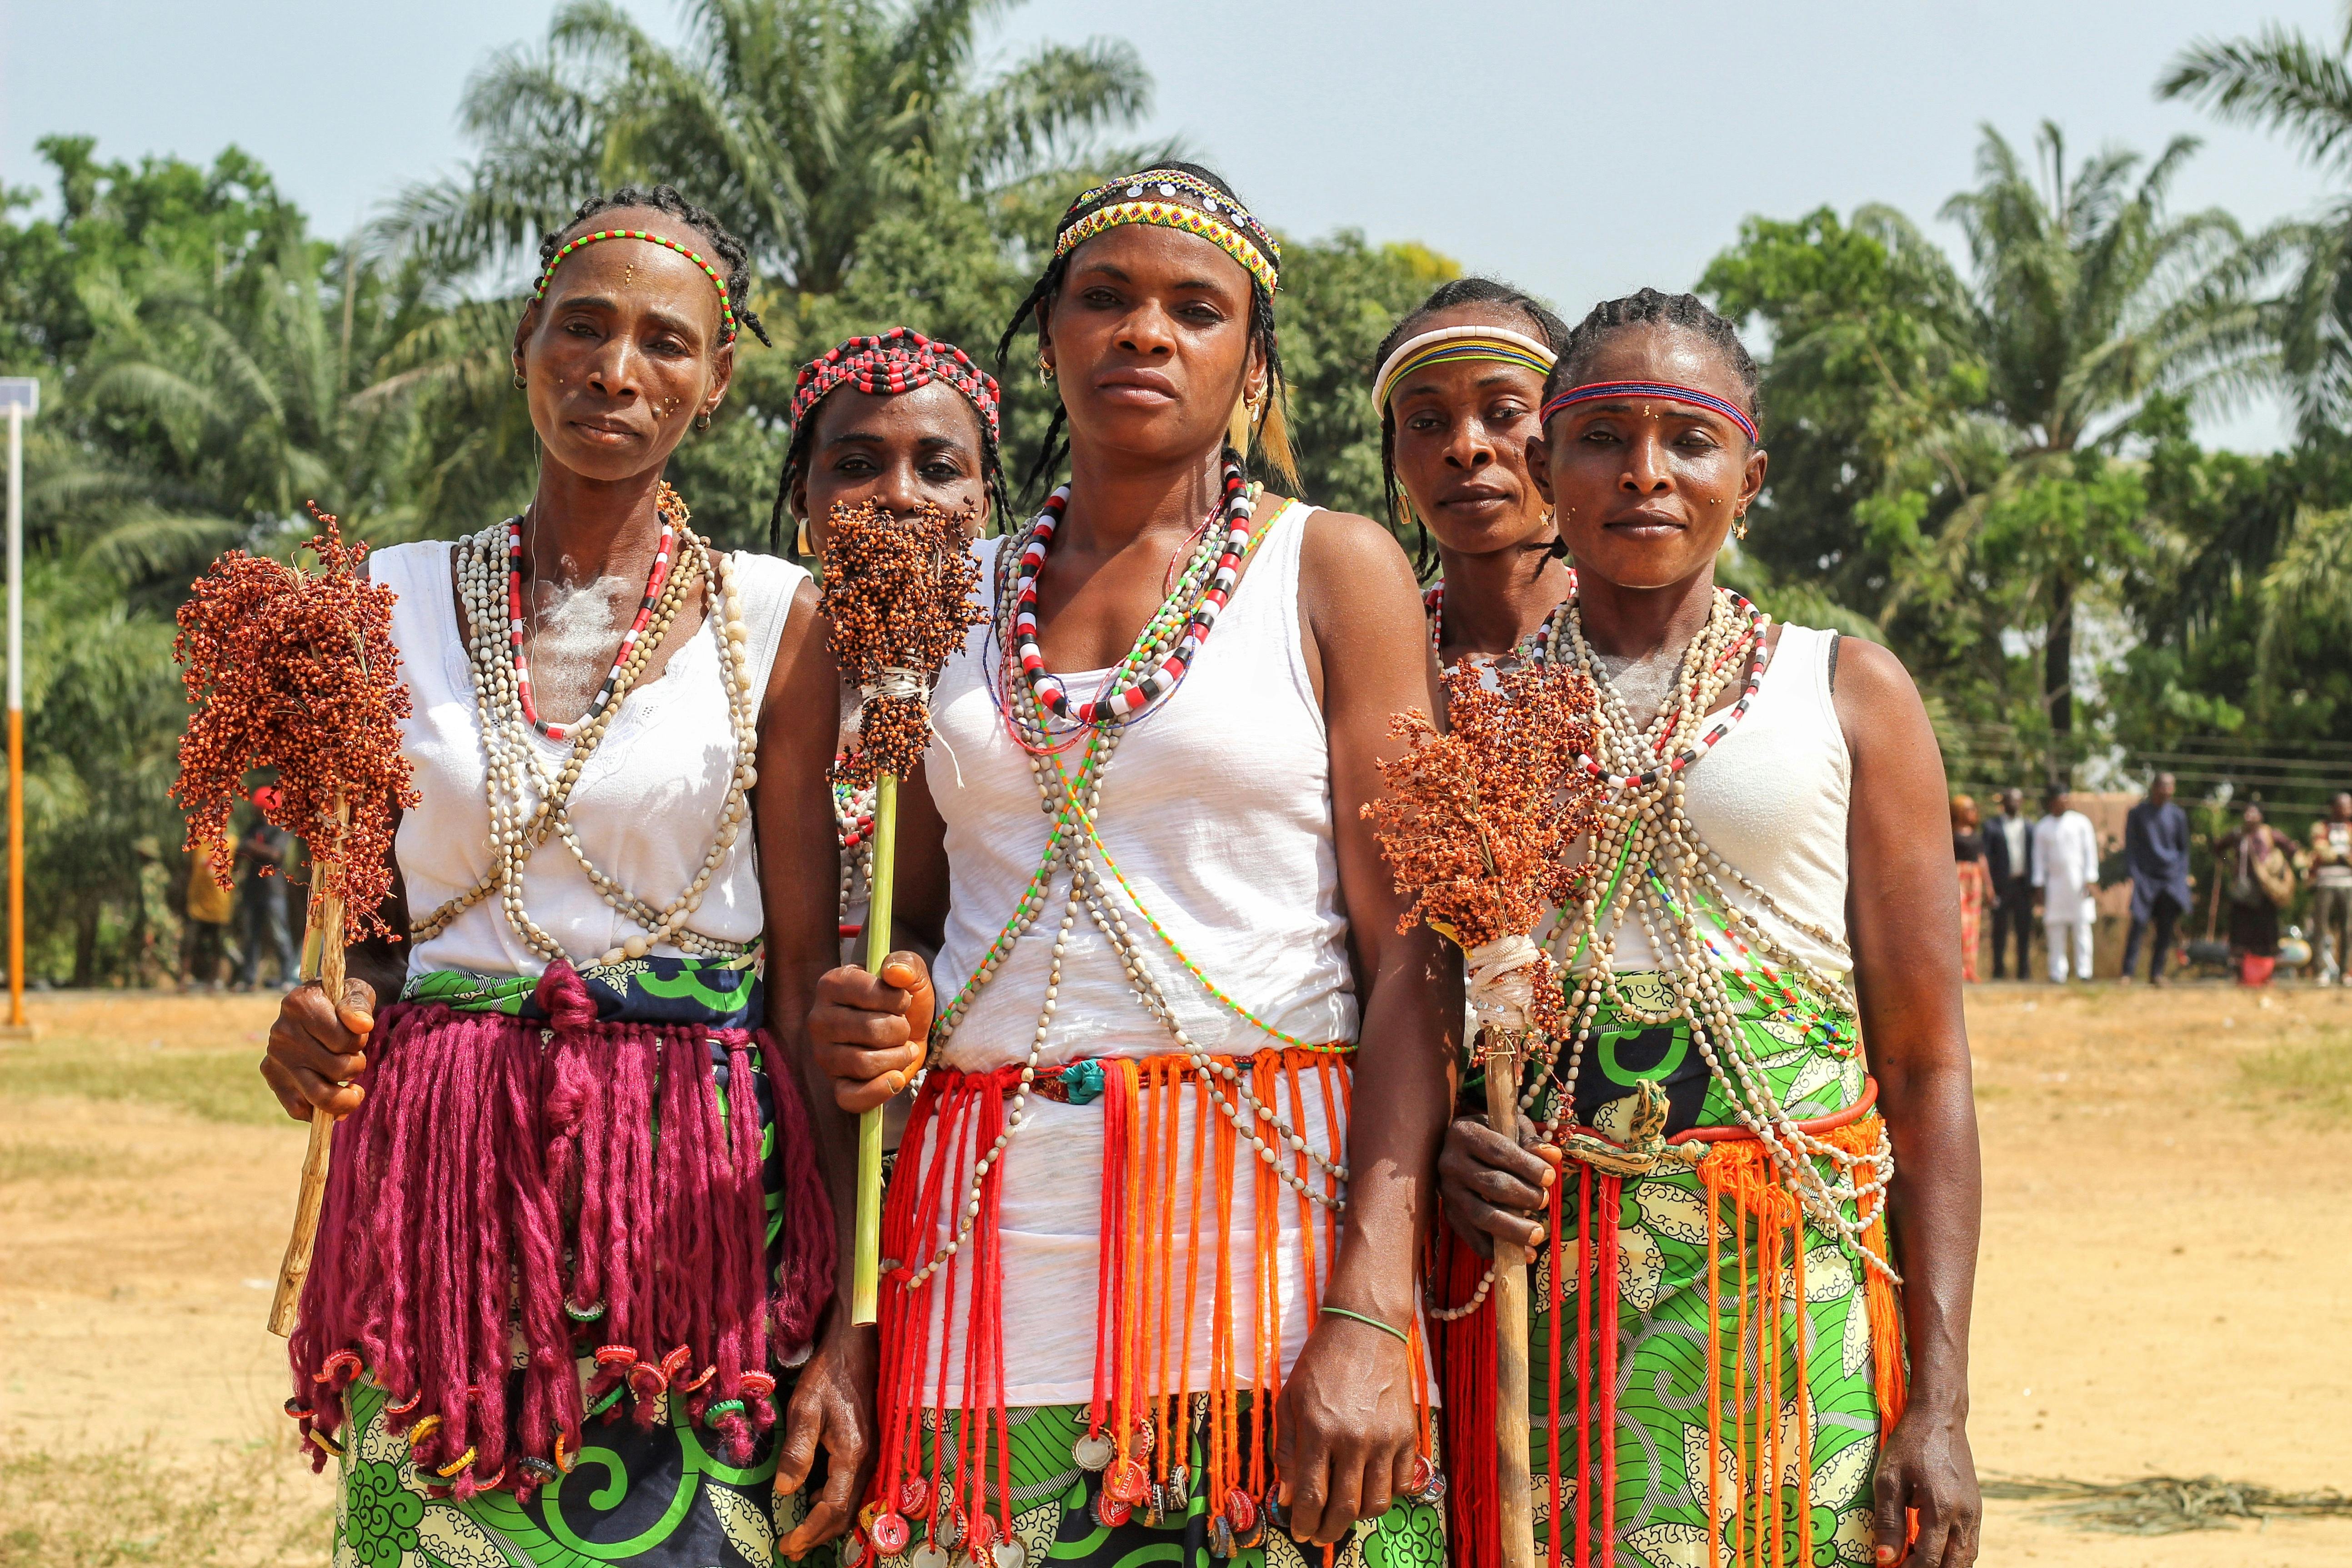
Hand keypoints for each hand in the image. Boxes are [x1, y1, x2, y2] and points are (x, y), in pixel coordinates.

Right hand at [260, 978, 374, 1120]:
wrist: (321, 1005)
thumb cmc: (343, 1001)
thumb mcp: (356, 992)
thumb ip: (359, 1005)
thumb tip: (362, 1025)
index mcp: (300, 1004)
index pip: (344, 1040)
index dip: (359, 1040)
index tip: (358, 1031)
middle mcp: (281, 1031)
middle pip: (336, 1069)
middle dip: (356, 1066)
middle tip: (356, 1057)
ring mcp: (275, 1057)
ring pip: (319, 1095)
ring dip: (345, 1096)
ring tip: (352, 1087)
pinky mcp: (273, 1077)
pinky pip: (297, 1109)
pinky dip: (321, 1112)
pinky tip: (336, 1102)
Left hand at [775, 1317, 877, 1558]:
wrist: (856, 1347)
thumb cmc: (828, 1375)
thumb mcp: (805, 1409)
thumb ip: (797, 1451)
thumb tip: (784, 1490)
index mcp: (852, 1454)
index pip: (832, 1507)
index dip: (810, 1531)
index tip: (787, 1545)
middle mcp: (867, 1460)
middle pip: (846, 1512)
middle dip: (818, 1535)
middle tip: (792, 1549)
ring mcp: (871, 1453)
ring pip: (852, 1501)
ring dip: (827, 1521)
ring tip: (801, 1532)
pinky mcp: (868, 1446)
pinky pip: (853, 1486)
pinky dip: (834, 1501)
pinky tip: (816, 1496)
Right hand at [808, 953, 934, 1113]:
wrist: (911, 1028)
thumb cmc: (903, 997)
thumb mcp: (911, 972)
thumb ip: (905, 964)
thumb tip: (894, 973)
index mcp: (832, 984)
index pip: (868, 992)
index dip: (896, 999)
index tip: (901, 999)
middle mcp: (819, 1019)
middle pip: (869, 1031)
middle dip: (900, 1030)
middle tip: (903, 1027)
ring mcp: (824, 1055)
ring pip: (864, 1064)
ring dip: (897, 1057)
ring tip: (903, 1048)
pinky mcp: (835, 1084)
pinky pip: (851, 1097)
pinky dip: (879, 1091)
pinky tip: (897, 1079)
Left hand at [1272, 1312, 1416, 1544]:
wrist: (1365, 1329)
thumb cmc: (1320, 1364)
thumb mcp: (1289, 1400)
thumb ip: (1286, 1450)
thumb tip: (1288, 1497)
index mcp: (1318, 1430)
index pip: (1311, 1497)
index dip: (1303, 1523)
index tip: (1299, 1533)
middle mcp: (1353, 1439)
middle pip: (1345, 1508)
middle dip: (1328, 1530)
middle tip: (1320, 1535)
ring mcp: (1385, 1438)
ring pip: (1376, 1503)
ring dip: (1358, 1517)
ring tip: (1345, 1511)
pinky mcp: (1408, 1434)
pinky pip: (1401, 1483)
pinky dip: (1386, 1495)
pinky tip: (1371, 1488)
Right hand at [1435, 1115, 1556, 1258]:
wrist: (1458, 1147)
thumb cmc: (1491, 1135)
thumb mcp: (1508, 1128)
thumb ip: (1530, 1141)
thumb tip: (1552, 1157)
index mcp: (1464, 1133)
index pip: (1499, 1152)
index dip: (1527, 1166)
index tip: (1550, 1177)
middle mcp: (1450, 1162)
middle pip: (1492, 1185)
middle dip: (1524, 1196)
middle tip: (1544, 1200)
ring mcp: (1447, 1190)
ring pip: (1480, 1215)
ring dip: (1513, 1228)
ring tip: (1538, 1234)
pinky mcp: (1449, 1212)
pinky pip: (1471, 1236)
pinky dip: (1496, 1249)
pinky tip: (1523, 1254)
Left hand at [1873, 1404, 1979, 1566]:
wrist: (1939, 1418)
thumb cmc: (1908, 1445)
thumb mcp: (1888, 1479)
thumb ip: (1887, 1522)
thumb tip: (1885, 1559)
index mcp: (1942, 1509)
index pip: (1929, 1560)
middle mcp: (1965, 1516)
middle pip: (1953, 1566)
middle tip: (1905, 1567)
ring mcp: (1974, 1513)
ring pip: (1966, 1558)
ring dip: (1945, 1567)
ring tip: (1917, 1561)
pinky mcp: (1976, 1509)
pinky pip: (1970, 1544)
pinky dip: (1955, 1556)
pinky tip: (1934, 1552)